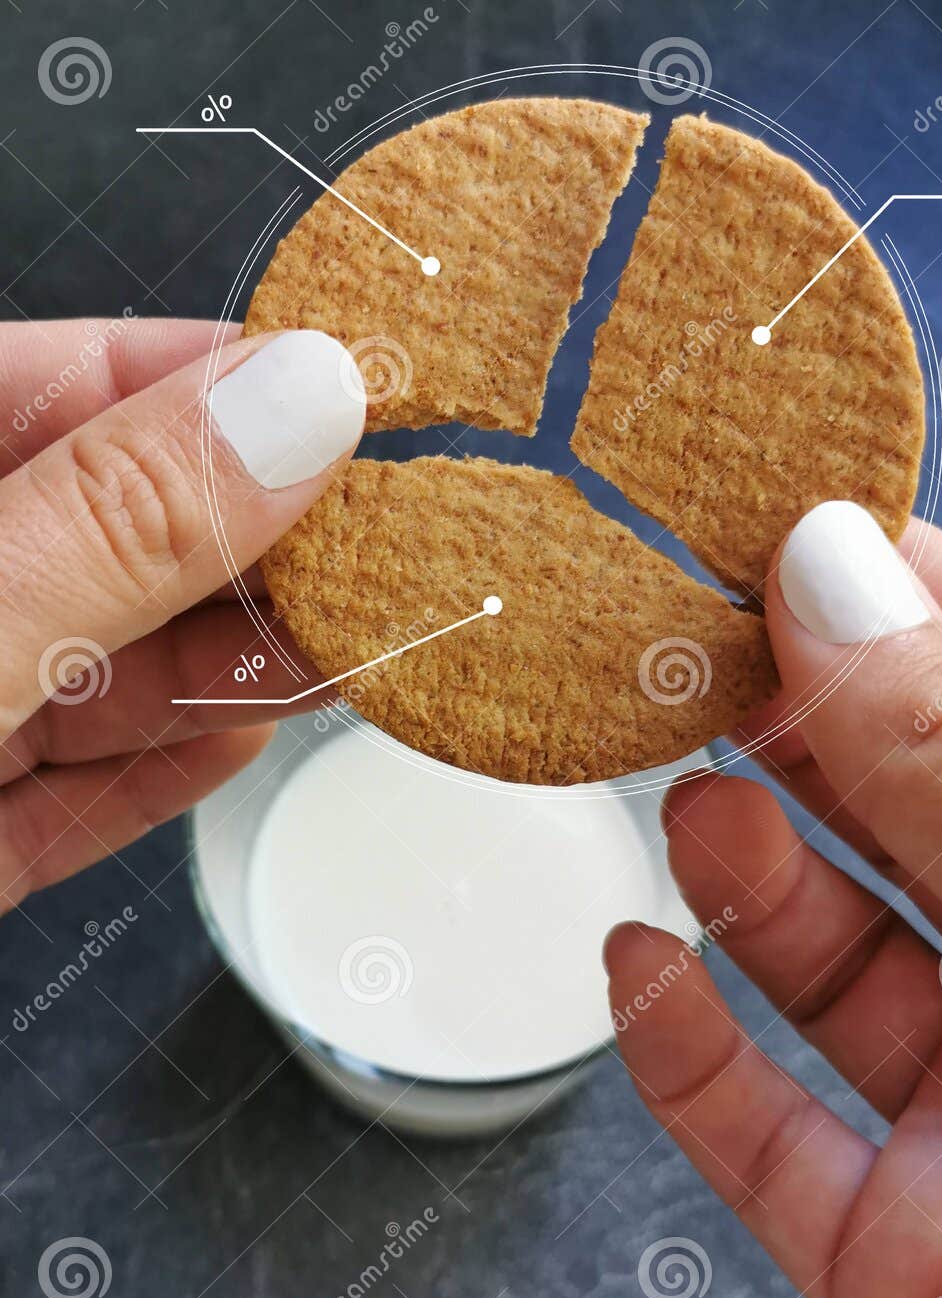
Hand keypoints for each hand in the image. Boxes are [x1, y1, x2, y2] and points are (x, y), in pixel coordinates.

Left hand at [0, 317, 363, 909]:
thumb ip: (119, 522)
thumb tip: (296, 405)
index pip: (74, 382)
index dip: (225, 385)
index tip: (371, 396)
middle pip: (105, 534)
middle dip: (250, 545)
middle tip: (402, 537)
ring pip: (99, 671)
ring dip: (231, 666)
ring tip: (364, 639)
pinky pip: (64, 796)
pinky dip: (154, 774)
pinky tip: (243, 738)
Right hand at [606, 503, 941, 1297]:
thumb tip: (843, 587)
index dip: (933, 606)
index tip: (792, 531)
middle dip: (820, 727)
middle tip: (692, 651)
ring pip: (853, 966)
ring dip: (754, 873)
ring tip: (685, 799)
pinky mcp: (912, 1268)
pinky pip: (778, 1138)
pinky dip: (690, 1055)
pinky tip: (636, 973)